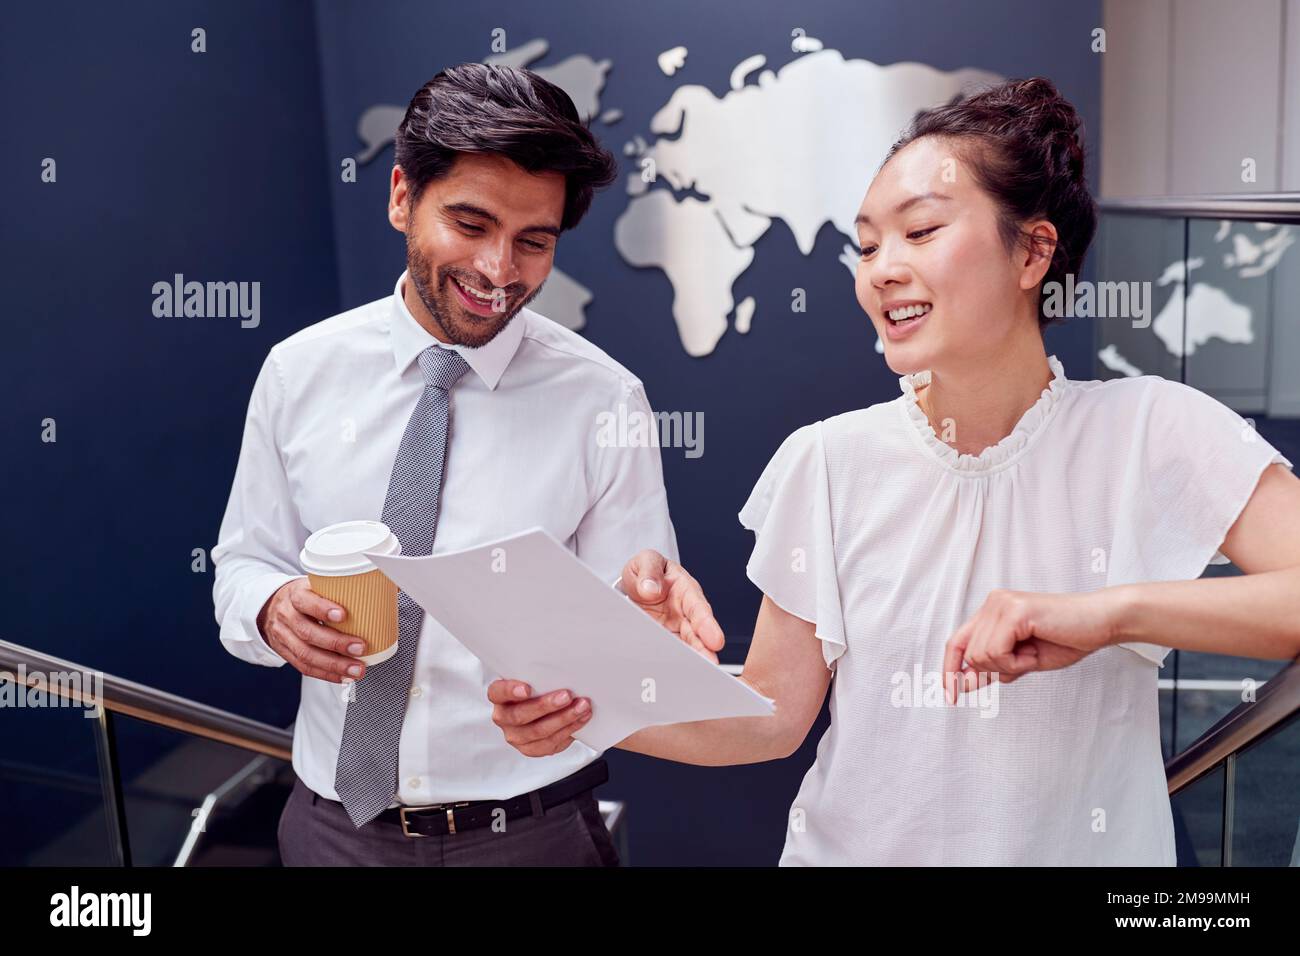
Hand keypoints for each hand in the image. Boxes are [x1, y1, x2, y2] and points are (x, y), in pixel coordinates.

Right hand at [258, 579, 368, 682]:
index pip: (304, 601)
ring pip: (305, 654)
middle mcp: (286, 615)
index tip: (343, 615)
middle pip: (307, 632)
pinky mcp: (285, 653)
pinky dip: (326, 674)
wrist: (271, 607)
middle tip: (360, 647)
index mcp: (295, 594)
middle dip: (336, 643)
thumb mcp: (316, 584)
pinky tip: (343, 677)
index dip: (322, 609)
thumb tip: (388, 589)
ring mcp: (283, 636)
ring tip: (356, 669)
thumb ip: (343, 588)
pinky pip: (304, 667)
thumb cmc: (305, 595)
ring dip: (334, 665)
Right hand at [487, 680, 592, 756]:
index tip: (527, 688)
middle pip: (520, 716)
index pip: (497, 692)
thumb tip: (563, 670)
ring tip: (582, 706)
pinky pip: (551, 743)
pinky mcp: (532, 749)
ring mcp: (516, 736)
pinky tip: (582, 718)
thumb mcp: (534, 679)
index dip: (510, 691)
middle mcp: (503, 718)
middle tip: (567, 696)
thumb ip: (539, 676)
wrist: (543, 711)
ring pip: (538, 731)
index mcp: (499, 697)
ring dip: (564, 718)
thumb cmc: (538, 689)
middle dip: (546, 706)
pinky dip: (569, 729)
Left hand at [620, 550, 724, 662]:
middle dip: (704, 649)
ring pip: (687, 648)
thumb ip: (649, 570)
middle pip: (697, 634)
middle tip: (710, 664)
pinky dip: (673, 663)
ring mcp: (675, 630)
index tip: (715, 640)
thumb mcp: (646, 561)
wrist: (633, 586)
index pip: (699, 608)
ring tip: (695, 673)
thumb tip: (651, 588)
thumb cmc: (646, 572)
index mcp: (686, 591)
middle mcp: (685, 614)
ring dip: (692, 661)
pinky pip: (669, 653)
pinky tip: (674, 672)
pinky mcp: (663, 642)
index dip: (708, 625)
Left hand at [941, 588, 1121, 703]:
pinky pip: (996, 652)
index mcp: (992, 612)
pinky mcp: (1014, 611)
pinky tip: (1035, 652)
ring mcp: (1001, 604)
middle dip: (997, 670)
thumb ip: (993, 669)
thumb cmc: (1068, 639)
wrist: (1101, 623)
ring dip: (1010, 666)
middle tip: (1027, 661)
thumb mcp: (1023, 661)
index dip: (950, 669)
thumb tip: (963, 683)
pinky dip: (1016, 663)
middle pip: (969, 654)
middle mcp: (993, 603)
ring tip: (1034, 653)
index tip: (950, 695)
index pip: (957, 642)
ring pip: (981, 655)